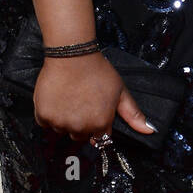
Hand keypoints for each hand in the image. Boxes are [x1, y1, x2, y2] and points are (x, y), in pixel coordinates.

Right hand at [33, 52, 154, 141]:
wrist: (72, 56)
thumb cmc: (97, 71)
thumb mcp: (121, 92)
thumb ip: (134, 114)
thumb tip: (149, 131)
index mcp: (100, 124)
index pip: (100, 137)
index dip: (98, 124)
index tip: (94, 111)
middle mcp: (80, 127)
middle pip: (80, 136)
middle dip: (81, 123)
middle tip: (81, 103)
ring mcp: (60, 123)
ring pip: (62, 130)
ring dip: (64, 120)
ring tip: (69, 99)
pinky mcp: (43, 115)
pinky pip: (44, 123)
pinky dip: (48, 114)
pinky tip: (57, 99)